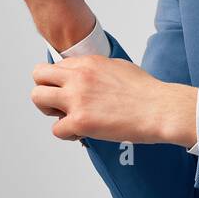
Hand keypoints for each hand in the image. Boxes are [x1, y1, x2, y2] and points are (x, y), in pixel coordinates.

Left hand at [30, 55, 197, 145]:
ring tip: (69, 117)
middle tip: (61, 103)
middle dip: (46, 90)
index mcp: (88, 62)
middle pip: (38, 76)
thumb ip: (96, 70)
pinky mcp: (80, 121)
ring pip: (38, 98)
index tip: (69, 90)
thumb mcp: (119, 67)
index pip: (54, 66)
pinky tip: (84, 133)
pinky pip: (56, 129)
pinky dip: (68, 134)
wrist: (160, 109)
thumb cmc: (147, 91)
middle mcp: (79, 77)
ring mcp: (77, 99)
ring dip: (50, 111)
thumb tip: (89, 76)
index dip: (59, 81)